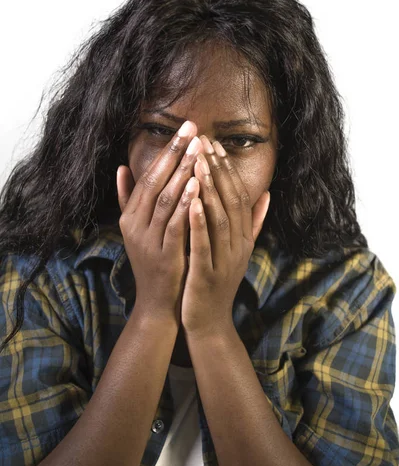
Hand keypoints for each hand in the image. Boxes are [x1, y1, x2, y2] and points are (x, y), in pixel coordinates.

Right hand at [117, 121, 203, 323]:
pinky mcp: (163, 254)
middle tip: (194, 129)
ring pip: (165, 200)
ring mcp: (148, 240)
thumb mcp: (137, 229)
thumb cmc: (152, 260)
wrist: (157, 302)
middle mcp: (135, 225)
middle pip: (155, 182)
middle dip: (175, 154)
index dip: (168, 151)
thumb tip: (120, 168)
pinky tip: (197, 186)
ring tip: (198, 150)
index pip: (148, 175)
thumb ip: (128, 199)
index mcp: (130, 216)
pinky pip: (174, 224)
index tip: (186, 128)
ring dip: (182, 173)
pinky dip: (185, 204)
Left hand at [181, 136, 270, 336]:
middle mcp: (238, 245)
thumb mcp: (237, 250)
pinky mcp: (208, 275)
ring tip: (199, 162)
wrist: (208, 321)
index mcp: (242, 237)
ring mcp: (225, 260)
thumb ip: (252, 222)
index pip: (238, 196)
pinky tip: (191, 202)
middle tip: (205, 143)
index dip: (227, 170)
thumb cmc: (216, 281)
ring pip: (220, 219)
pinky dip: (199, 222)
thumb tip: (267, 194)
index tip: (215, 145)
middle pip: (231, 201)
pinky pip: (205, 245)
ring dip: (210, 189)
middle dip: (218, 170)